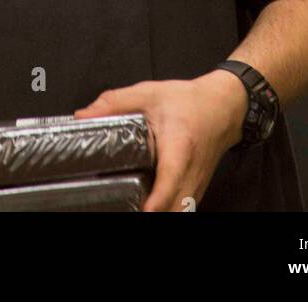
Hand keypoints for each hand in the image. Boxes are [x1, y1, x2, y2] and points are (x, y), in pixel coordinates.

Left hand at [72, 73, 248, 211]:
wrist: (224, 107)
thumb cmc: (189, 101)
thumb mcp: (150, 93)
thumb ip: (115, 102)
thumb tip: (83, 115)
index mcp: (179, 148)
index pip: (169, 182)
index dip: (155, 201)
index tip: (143, 210)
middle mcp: (190, 174)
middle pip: (175, 209)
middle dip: (152, 213)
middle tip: (125, 208)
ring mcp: (196, 187)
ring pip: (180, 214)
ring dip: (161, 214)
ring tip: (132, 208)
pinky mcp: (196, 192)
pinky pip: (183, 211)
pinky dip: (168, 213)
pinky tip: (147, 207)